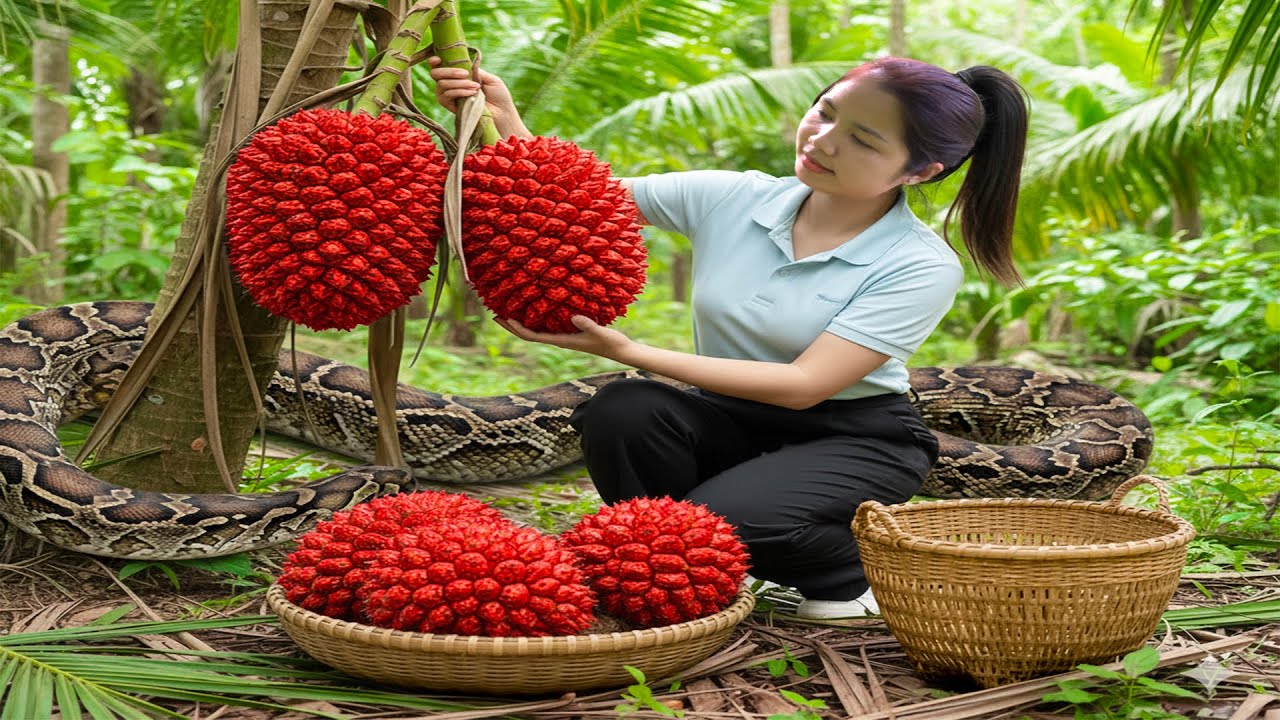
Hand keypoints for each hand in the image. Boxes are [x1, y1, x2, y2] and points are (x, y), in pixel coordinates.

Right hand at [427, 57, 528, 136]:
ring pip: (441, 84)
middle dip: (448, 71)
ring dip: (458, 83)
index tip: (438, 59)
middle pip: (436, 74)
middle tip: (465, 74)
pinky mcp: (450, 107)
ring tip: (475, 87)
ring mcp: (449, 96)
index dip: (435, 61)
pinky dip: (459, 92)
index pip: (440, 66)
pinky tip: (471, 93)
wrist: (502, 113)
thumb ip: (474, 70)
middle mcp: (450, 84)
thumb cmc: (498, 95)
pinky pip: (447, 95)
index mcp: (459, 75)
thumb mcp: (489, 78)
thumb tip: (462, 63)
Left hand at [495, 315, 632, 360]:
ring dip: (521, 322)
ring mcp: (563, 336)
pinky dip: (536, 318)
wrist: (621, 351)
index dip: (516, 328)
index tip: (504, 317)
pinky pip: (547, 326)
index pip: (532, 336)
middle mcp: (559, 339)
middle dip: (511, 325)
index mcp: (561, 340)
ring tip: (509, 309)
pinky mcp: (570, 333)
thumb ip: (588, 325)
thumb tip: (573, 316)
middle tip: (495, 313)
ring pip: (536, 330)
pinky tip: (534, 308)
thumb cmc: (611, 342)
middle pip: (528, 334)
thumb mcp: (600, 332)